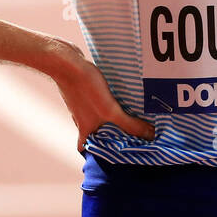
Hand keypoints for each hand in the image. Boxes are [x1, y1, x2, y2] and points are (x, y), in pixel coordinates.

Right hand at [48, 40, 156, 155]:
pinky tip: (121, 95)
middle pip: (94, 131)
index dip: (94, 153)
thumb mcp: (110, 110)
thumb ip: (129, 124)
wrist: (66, 62)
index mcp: (84, 128)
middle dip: (109, 133)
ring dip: (110, 117)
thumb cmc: (85, 88)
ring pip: (96, 115)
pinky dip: (107, 101)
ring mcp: (80, 103)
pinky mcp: (83, 89)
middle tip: (128, 134)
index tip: (110, 154)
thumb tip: (149, 135)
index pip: (84, 147)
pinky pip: (97, 100)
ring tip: (129, 115)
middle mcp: (80, 118)